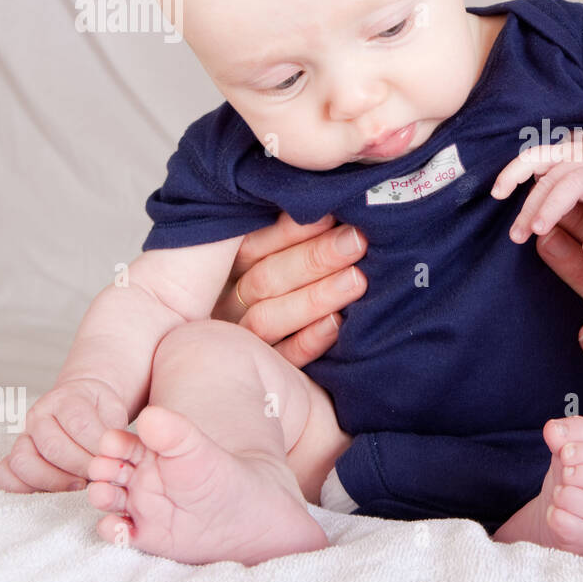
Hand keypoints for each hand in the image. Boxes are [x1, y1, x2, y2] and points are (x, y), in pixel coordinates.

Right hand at [0, 376, 126, 491]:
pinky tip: (51, 492)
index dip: (96, 446)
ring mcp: (23, 436)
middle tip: (97, 476)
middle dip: (79, 466)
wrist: (81, 401)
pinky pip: (5, 475)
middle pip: (52, 446)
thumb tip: (111, 456)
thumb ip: (113, 429)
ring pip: (23, 462)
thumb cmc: (100, 410)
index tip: (111, 459)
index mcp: (66, 399)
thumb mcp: (114, 410)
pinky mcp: (14, 456)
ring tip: (77, 486)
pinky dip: (23, 488)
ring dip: (52, 480)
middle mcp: (39, 416)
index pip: (79, 423)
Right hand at [211, 213, 367, 367]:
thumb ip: (287, 236)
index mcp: (225, 270)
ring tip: (357, 279)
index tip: (330, 215)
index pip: (250, 248)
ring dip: (315, 297)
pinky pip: (282, 358)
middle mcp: (227, 305)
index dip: (288, 232)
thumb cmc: (294, 279)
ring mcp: (241, 340)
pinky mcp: (264, 370)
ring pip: (268, 318)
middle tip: (356, 240)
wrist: (246, 371)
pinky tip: (338, 323)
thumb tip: (328, 210)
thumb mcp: (272, 253)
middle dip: (313, 258)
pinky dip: (309, 340)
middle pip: (264, 280)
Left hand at [492, 133, 582, 255]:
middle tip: (515, 236)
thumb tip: (527, 208)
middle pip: (549, 180)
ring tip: (538, 231)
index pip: (534, 157)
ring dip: (552, 207)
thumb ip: (555, 183)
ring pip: (571, 185)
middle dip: (529, 207)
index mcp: (569, 156)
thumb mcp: (579, 172)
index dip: (513, 172)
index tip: (497, 194)